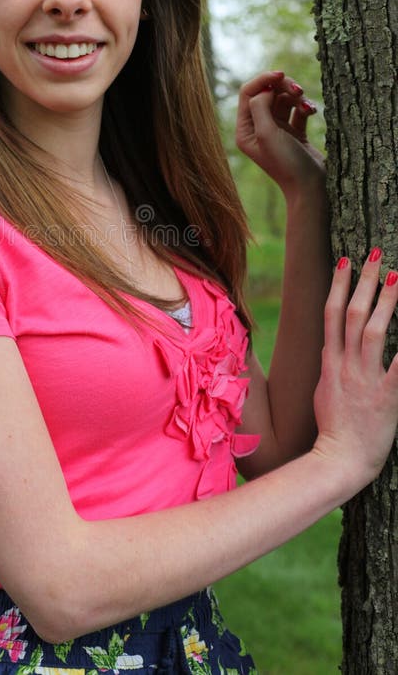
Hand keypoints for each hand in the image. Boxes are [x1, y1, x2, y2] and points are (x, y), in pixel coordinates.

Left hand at [235, 70, 324, 195]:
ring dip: (297, 97)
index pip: (248, 93)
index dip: (264, 79)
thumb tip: (265, 89)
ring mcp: (277, 130)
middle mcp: (258, 128)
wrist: (310, 187)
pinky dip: (305, 107)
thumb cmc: (286, 163)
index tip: (281, 75)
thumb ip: (260, 107)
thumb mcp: (267, 134)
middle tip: (298, 89)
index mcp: (245, 130)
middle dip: (283, 86)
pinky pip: (298, 110)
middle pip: (267, 92)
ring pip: (284, 99)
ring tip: (308, 106)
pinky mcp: (295, 133)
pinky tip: (313, 112)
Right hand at [313, 251, 397, 490]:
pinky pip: (397, 370)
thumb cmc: (334, 428)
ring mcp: (365, 381)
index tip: (346, 261)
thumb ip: (330, 364)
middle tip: (375, 255)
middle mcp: (345, 366)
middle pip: (353, 315)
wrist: (339, 460)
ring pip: (373, 332)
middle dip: (364, 282)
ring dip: (385, 302)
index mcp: (331, 363)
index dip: (339, 285)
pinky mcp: (386, 399)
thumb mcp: (325, 390)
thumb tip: (330, 343)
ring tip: (397, 277)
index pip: (332, 314)